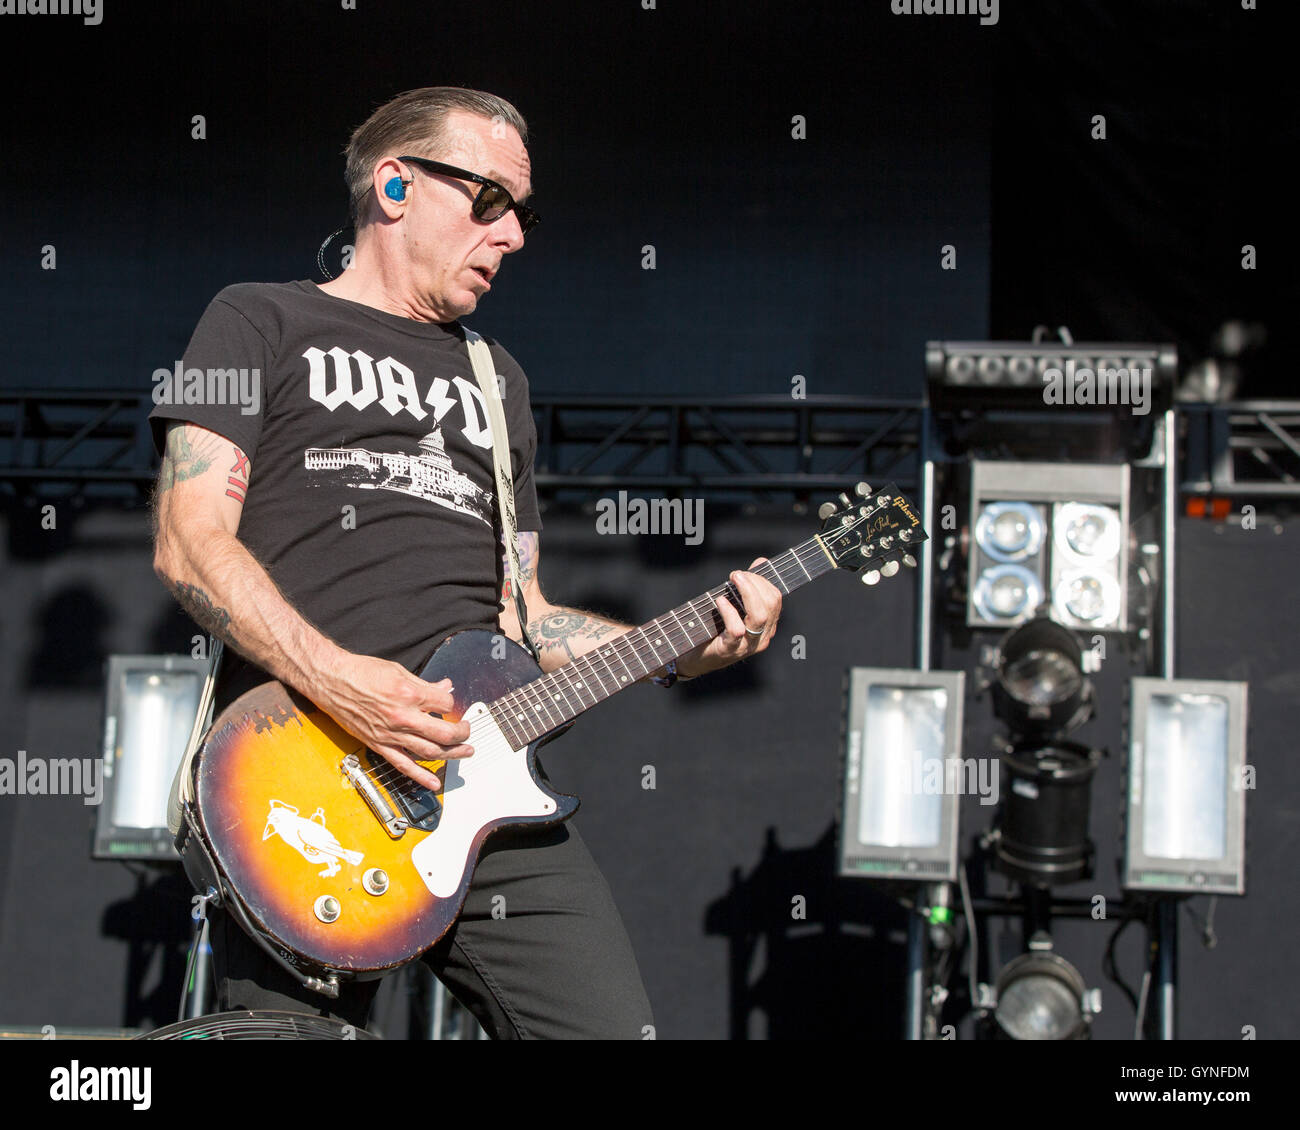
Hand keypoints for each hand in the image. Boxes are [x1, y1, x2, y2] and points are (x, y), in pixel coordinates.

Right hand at [311, 651, 471, 790]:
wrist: (331, 682)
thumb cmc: (361, 673)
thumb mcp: (398, 671)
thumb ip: (425, 684)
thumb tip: (445, 687)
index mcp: (409, 693)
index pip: (445, 704)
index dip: (451, 703)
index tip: (449, 703)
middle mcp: (402, 716)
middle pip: (444, 732)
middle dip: (461, 732)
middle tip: (467, 730)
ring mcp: (391, 734)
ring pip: (429, 751)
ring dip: (451, 754)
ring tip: (465, 752)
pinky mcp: (380, 745)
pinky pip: (403, 765)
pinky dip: (421, 776)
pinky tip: (435, 783)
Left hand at [677, 558, 782, 677]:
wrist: (693, 659)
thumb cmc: (713, 629)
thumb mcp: (733, 606)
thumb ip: (748, 586)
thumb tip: (762, 562)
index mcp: (766, 626)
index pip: (775, 599)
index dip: (762, 580)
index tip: (746, 571)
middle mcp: (761, 637)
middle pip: (771, 604)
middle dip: (754, 582)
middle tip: (737, 574)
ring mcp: (747, 646)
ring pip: (759, 616)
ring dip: (747, 592)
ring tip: (733, 580)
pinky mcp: (729, 651)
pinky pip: (737, 629)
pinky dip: (729, 611)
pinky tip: (720, 601)